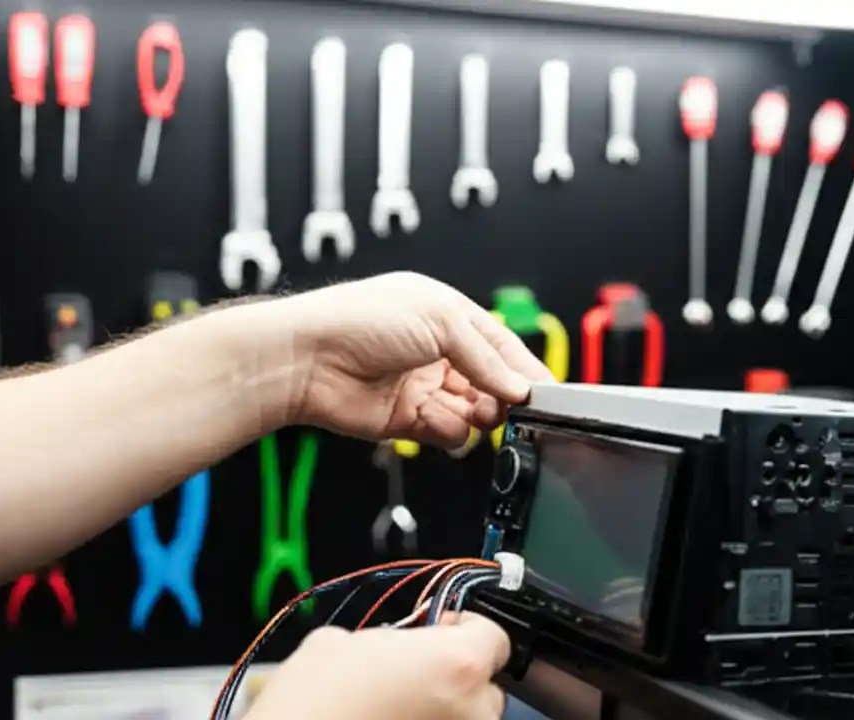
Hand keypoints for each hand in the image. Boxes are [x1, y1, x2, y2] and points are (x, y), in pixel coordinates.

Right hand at [243, 612, 509, 719]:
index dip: (465, 630)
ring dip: (440, 715)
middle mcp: (471, 712)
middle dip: (454, 681)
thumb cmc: (311, 703)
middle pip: (485, 687)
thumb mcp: (341, 642)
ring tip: (395, 712)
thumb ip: (387, 641)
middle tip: (410, 678)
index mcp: (458, 665)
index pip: (494, 637)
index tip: (440, 630)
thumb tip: (391, 647)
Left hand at [244, 272, 552, 446]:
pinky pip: (446, 432)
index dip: (524, 368)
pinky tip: (442, 422)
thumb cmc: (360, 320)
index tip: (547, 392)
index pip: (500, 345)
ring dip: (479, 415)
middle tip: (512, 406)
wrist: (306, 358)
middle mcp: (437, 351)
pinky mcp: (406, 420)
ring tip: (478, 413)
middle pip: (490, 382)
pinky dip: (451, 431)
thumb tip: (518, 386)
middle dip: (504, 396)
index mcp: (447, 316)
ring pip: (472, 411)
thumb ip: (485, 357)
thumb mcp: (440, 320)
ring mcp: (421, 386)